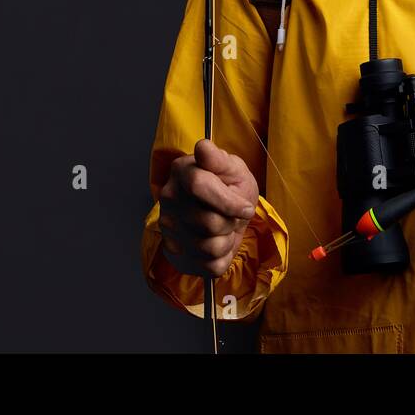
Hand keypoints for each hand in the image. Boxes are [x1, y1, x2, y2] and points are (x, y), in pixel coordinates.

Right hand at [157, 139, 257, 278]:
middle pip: (207, 222)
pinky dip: (223, 257)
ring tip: (225, 228)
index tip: (246, 207)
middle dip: (231, 222)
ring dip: (228, 240)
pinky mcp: (176, 253)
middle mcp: (168, 199)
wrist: (225, 212)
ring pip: (209, 247)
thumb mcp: (233, 169)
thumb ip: (219, 160)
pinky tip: (218, 242)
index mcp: (181, 171)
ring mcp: (169, 228)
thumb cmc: (230, 186)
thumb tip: (203, 147)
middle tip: (232, 215)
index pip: (198, 186)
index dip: (228, 202)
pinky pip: (209, 266)